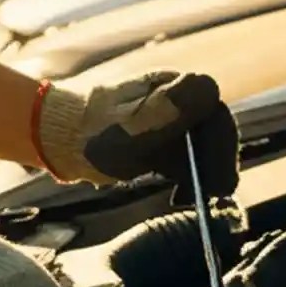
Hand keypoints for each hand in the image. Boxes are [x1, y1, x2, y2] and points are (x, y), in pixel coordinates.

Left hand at [36, 71, 239, 198]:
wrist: (62, 138)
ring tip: (191, 200)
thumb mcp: (134, 126)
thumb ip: (171, 111)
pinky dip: (190, 179)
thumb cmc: (95, 133)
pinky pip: (189, 159)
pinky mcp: (163, 140)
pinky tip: (179, 196)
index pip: (218, 119)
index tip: (218, 182)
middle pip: (214, 136)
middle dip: (215, 168)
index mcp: (177, 88)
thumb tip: (208, 86)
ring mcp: (173, 120)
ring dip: (204, 176)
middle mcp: (180, 99)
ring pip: (204, 150)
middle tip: (210, 198)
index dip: (223, 152)